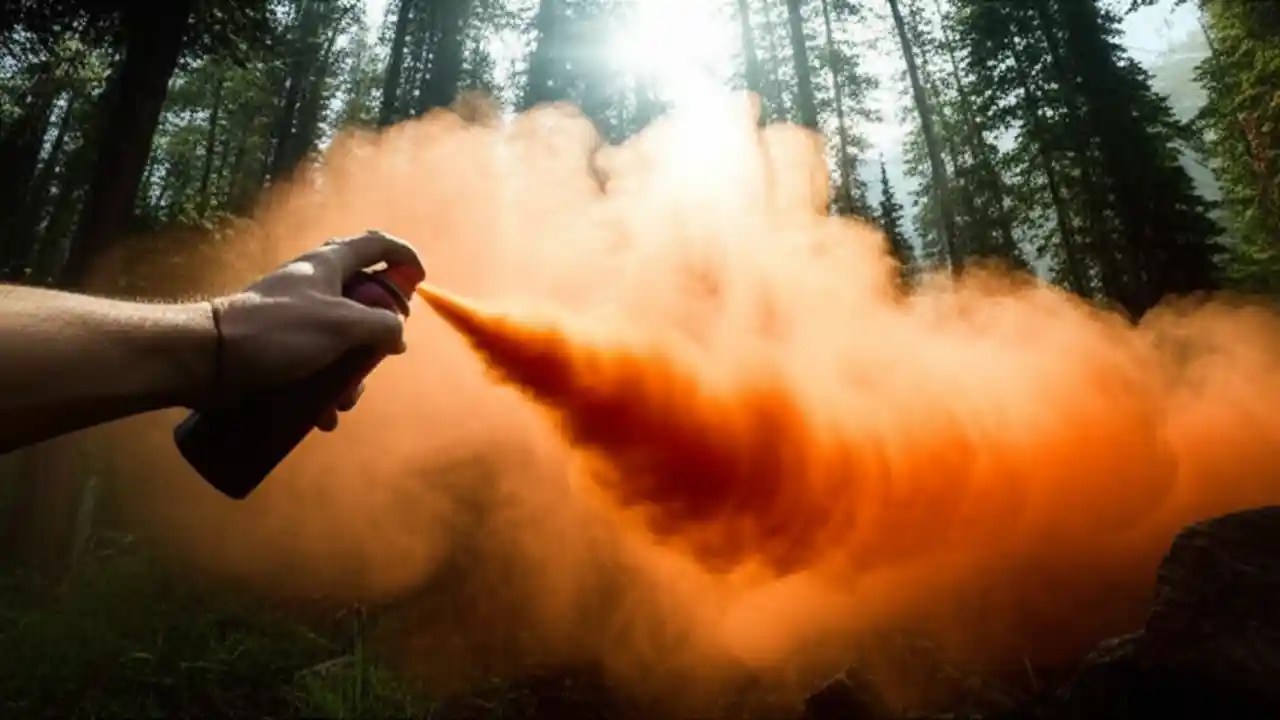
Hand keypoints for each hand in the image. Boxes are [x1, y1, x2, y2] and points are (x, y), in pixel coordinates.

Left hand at [208, 231, 425, 429]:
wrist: (208, 358)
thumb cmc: (278, 331)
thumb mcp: (343, 325)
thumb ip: (381, 325)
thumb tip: (398, 336)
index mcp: (328, 265)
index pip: (377, 244)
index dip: (404, 257)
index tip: (420, 283)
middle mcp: (311, 285)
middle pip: (361, 302)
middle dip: (375, 340)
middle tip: (377, 360)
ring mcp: (292, 316)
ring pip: (338, 343)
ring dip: (349, 376)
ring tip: (343, 401)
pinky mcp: (275, 346)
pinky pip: (312, 366)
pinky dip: (322, 391)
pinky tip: (322, 416)